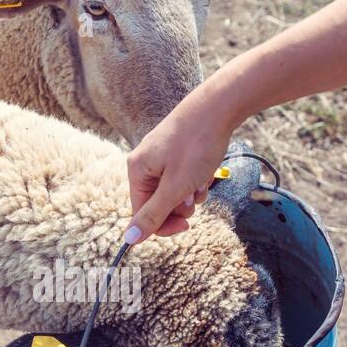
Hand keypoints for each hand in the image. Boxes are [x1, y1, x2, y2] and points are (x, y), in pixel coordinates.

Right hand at [124, 91, 236, 242]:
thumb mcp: (175, 187)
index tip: (187, 227)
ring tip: (202, 178)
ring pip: (174, 191)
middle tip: (194, 195)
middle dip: (180, 206)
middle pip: (158, 203)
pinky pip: (183, 177)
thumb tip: (128, 240)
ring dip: (191, 193)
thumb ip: (153, 215)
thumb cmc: (196, 146)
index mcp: (136, 171)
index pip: (142, 214)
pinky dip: (196, 179)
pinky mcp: (176, 151)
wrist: (218, 106)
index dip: (164, 226)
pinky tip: (206, 168)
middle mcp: (144, 163)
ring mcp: (160, 156)